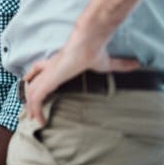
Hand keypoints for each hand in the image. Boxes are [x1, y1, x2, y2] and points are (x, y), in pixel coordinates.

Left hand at [23, 30, 138, 124]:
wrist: (87, 45)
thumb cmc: (94, 51)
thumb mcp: (106, 62)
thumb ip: (118, 65)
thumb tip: (135, 64)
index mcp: (58, 62)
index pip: (40, 67)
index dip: (34, 74)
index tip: (29, 80)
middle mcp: (49, 67)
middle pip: (32, 81)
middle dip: (30, 95)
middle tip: (32, 110)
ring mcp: (47, 74)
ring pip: (32, 92)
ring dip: (32, 107)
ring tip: (36, 119)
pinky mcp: (48, 80)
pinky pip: (35, 97)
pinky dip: (36, 109)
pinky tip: (40, 119)